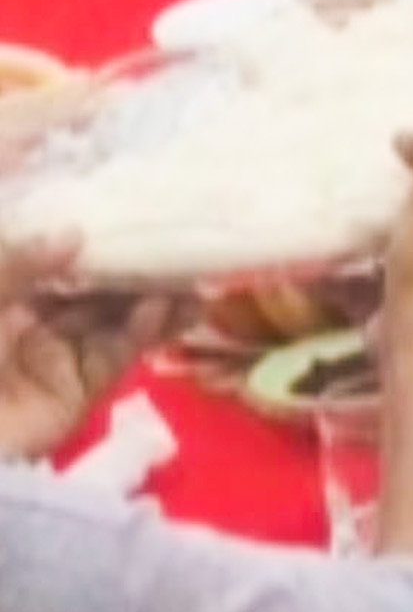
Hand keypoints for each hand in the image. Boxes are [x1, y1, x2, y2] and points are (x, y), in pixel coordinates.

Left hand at [0, 237, 179, 459]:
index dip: (93, 243)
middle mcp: (33, 324)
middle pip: (93, 293)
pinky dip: (141, 333)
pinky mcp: (79, 392)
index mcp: (5, 297)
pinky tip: (162, 311)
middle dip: (135, 274)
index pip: (54, 263)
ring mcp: (58, 358)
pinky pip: (114, 356)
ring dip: (153, 303)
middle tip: (181, 249)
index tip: (131, 219)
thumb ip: (20, 265)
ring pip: (113, 324)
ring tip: (195, 283)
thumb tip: (74, 232)